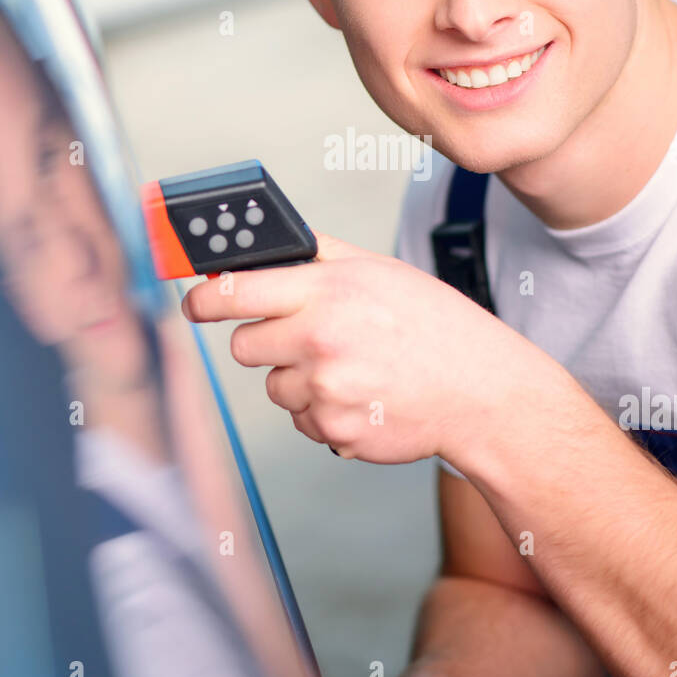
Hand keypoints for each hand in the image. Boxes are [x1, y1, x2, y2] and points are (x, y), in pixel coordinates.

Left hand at [181, 231, 540, 466]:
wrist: (481, 391)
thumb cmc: (436, 326)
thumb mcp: (380, 270)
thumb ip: (321, 257)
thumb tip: (270, 245)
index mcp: (328, 292)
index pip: (236, 291)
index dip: (205, 298)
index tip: (195, 302)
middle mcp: (321, 340)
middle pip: (244, 347)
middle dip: (265, 343)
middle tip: (301, 339)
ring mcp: (327, 390)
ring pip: (275, 388)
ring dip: (301, 381)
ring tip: (353, 369)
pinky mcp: (335, 431)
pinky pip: (303, 422)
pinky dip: (325, 414)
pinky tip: (364, 396)